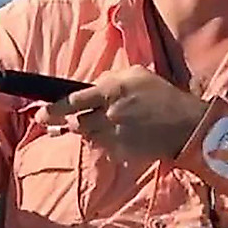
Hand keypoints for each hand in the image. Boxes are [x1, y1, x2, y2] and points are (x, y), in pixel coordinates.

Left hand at [33, 66, 207, 160]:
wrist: (187, 125)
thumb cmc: (163, 95)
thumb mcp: (137, 75)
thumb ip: (110, 78)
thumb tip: (92, 85)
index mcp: (112, 92)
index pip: (74, 101)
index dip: (55, 109)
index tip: (40, 113)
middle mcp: (110, 115)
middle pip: (78, 123)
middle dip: (75, 121)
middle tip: (80, 118)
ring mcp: (115, 136)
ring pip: (89, 136)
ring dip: (91, 131)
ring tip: (109, 124)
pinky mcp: (122, 152)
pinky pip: (104, 148)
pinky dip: (106, 142)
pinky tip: (123, 134)